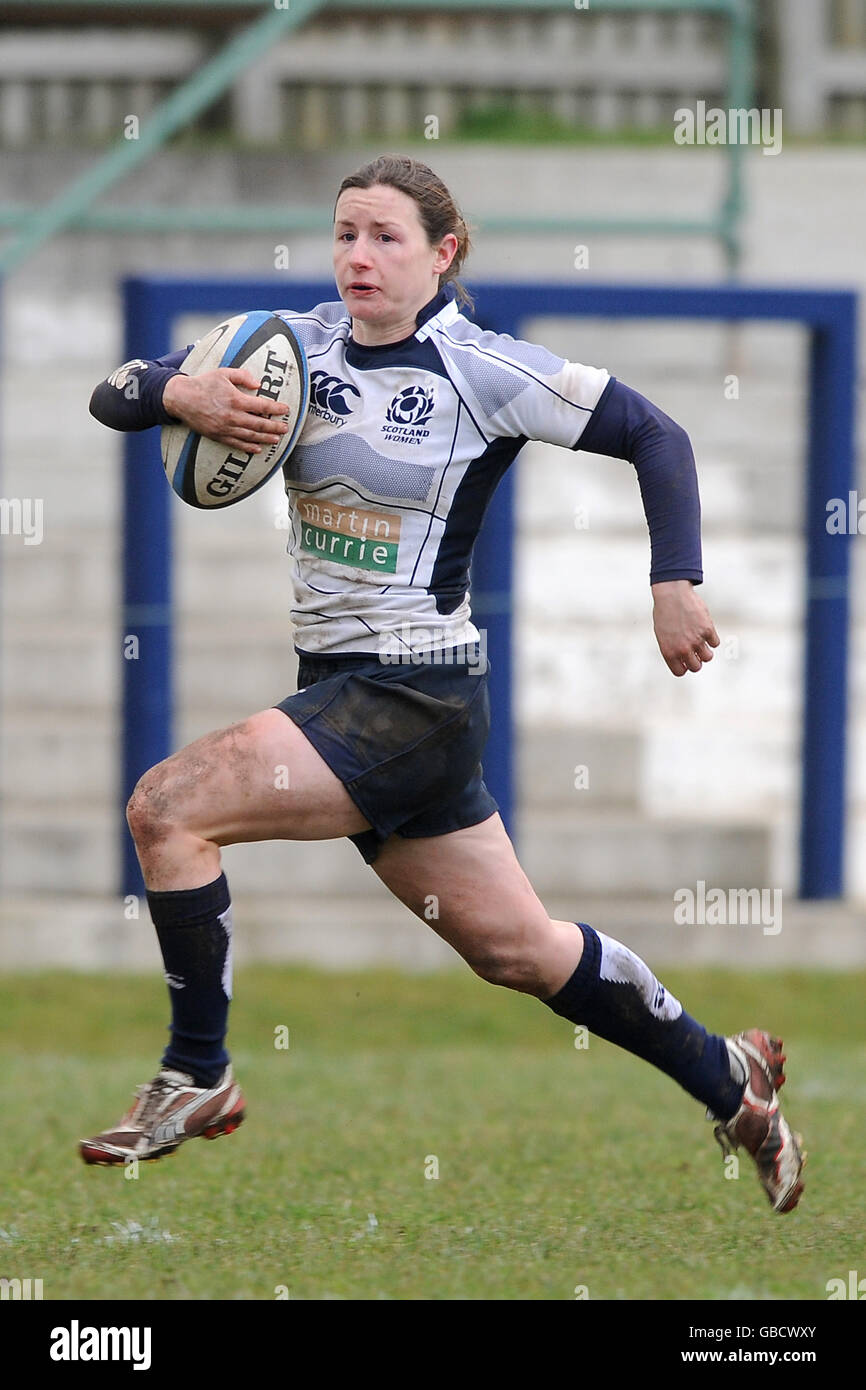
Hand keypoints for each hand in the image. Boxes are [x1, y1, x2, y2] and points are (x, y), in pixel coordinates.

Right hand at [162, 367, 289, 453]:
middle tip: (286, 428)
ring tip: (277, 439)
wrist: (181, 398)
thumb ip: (243, 376)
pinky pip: (236, 444)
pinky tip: (258, 449)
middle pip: (259, 424)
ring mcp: (225, 428)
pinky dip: (248, 448)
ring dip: (265, 438)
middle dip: (275, 427)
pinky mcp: (218, 436)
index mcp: (235, 400)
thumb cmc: (203, 384)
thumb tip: (258, 384)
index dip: (276, 409)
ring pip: (250, 436)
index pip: (262, 406)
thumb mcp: (223, 373)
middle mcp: (232, 416)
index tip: (286, 409)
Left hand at [651, 579, 719, 676]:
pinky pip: (715, 643)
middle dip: (697, 661)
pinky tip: (705, 630)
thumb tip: (685, 661)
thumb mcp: (663, 634)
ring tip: (701, 641)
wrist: (672, 594)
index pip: (680, 672)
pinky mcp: (707, 629)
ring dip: (706, 651)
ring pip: (708, 657)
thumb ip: (672, 649)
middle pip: (696, 667)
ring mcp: (696, 640)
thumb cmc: (665, 613)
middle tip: (695, 651)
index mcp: (669, 652)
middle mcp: (683, 649)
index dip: (684, 666)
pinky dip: (712, 638)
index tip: (685, 660)